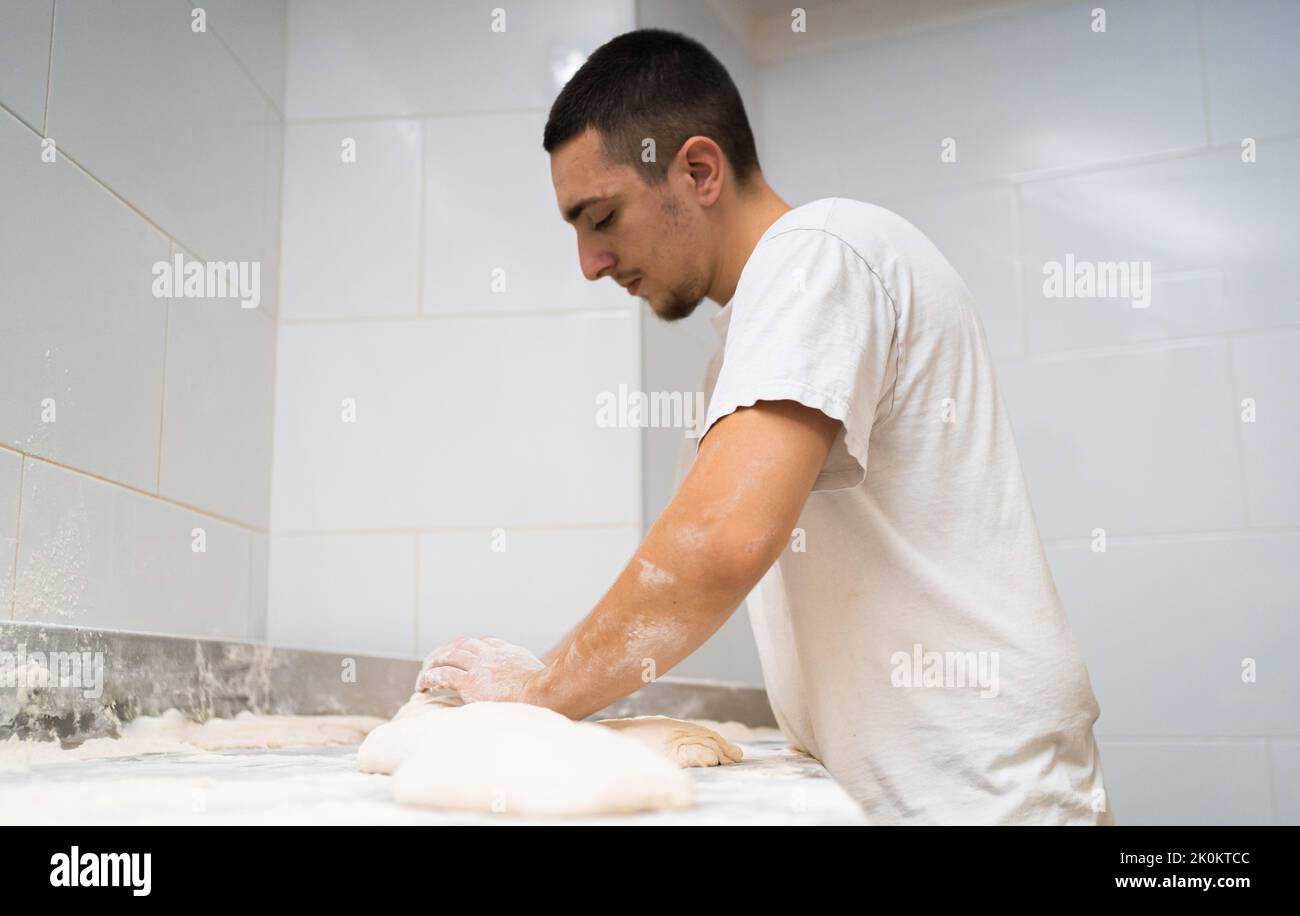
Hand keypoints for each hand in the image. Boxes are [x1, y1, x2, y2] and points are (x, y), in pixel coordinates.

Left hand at [415, 636, 546, 703]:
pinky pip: (443, 675)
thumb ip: (536, 681)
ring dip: (434, 662)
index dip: (473, 648)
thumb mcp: (546, 680)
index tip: (465, 654)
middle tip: (435, 660)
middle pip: (463, 645)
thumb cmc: (551, 695)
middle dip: (446, 651)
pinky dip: (430, 677)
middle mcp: (493, 655)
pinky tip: (422, 684)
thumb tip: (542, 691)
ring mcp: (480, 667)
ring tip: (424, 673)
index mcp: (511, 653)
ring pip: (449, 656)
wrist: (547, 694)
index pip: (487, 643)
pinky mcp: (470, 682)